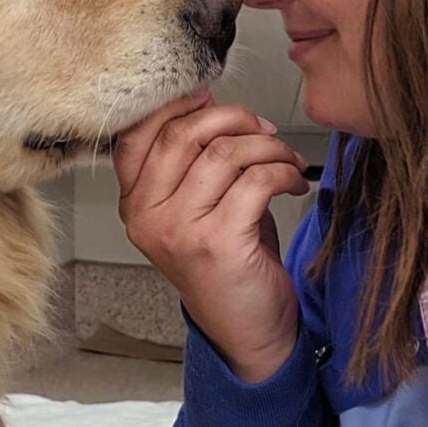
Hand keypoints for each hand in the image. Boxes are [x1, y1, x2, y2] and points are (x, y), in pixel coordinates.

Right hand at [112, 91, 308, 381]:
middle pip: (183, 133)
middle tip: (264, 130)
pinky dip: (283, 172)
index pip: (138, 133)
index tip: (214, 97)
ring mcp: (178, 229)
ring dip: (268, 147)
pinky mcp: (217, 242)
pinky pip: (255, 180)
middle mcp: (146, 215)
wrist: (246, 329)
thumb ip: (193, 156)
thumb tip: (206, 97)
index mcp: (134, 203)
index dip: (178, 104)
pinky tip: (293, 183)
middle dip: (235, 118)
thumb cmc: (227, 262)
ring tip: (286, 161)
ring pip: (225, 153)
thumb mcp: (198, 205)